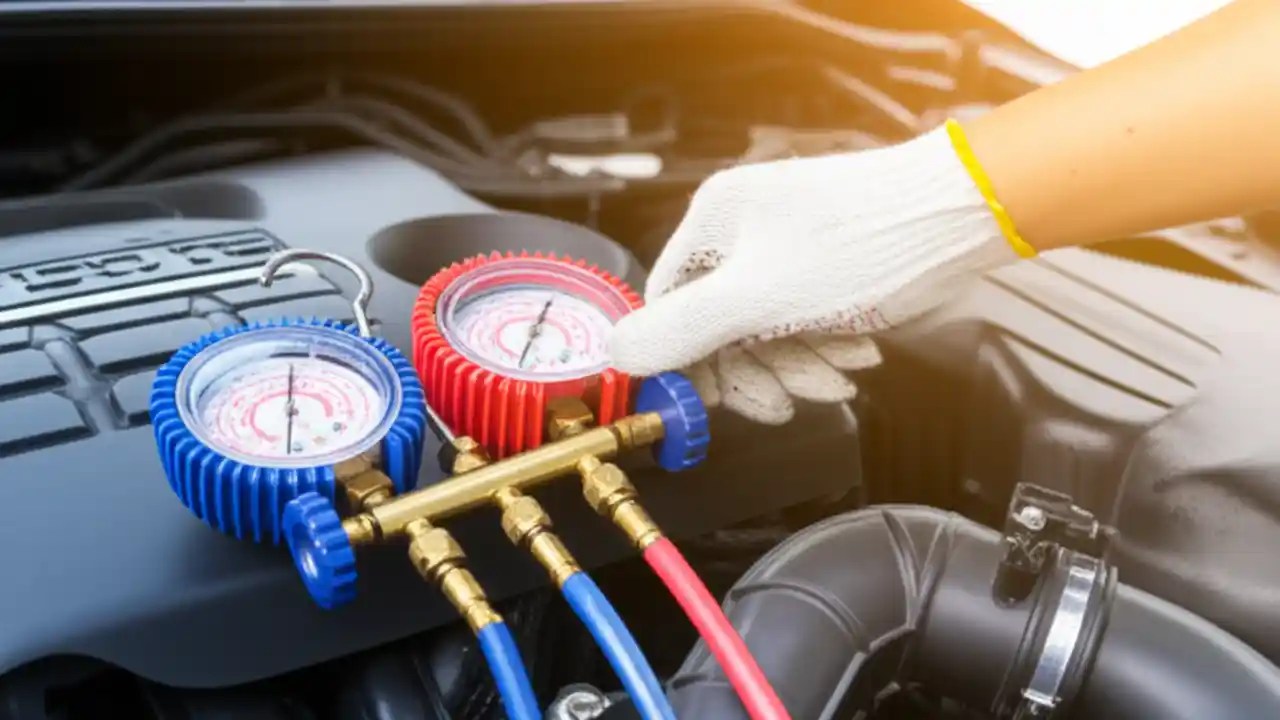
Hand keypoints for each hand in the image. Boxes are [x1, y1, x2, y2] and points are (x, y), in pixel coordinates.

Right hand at [608, 124, 1018, 423]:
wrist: (965, 216)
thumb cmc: (869, 242)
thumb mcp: (758, 300)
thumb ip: (682, 330)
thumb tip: (617, 353)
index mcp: (714, 222)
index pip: (668, 306)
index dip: (685, 362)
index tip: (706, 404)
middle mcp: (744, 228)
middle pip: (719, 324)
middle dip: (755, 371)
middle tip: (783, 403)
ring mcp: (788, 245)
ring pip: (767, 328)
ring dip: (798, 363)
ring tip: (836, 375)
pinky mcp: (826, 263)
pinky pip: (803, 318)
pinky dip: (825, 343)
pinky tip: (856, 352)